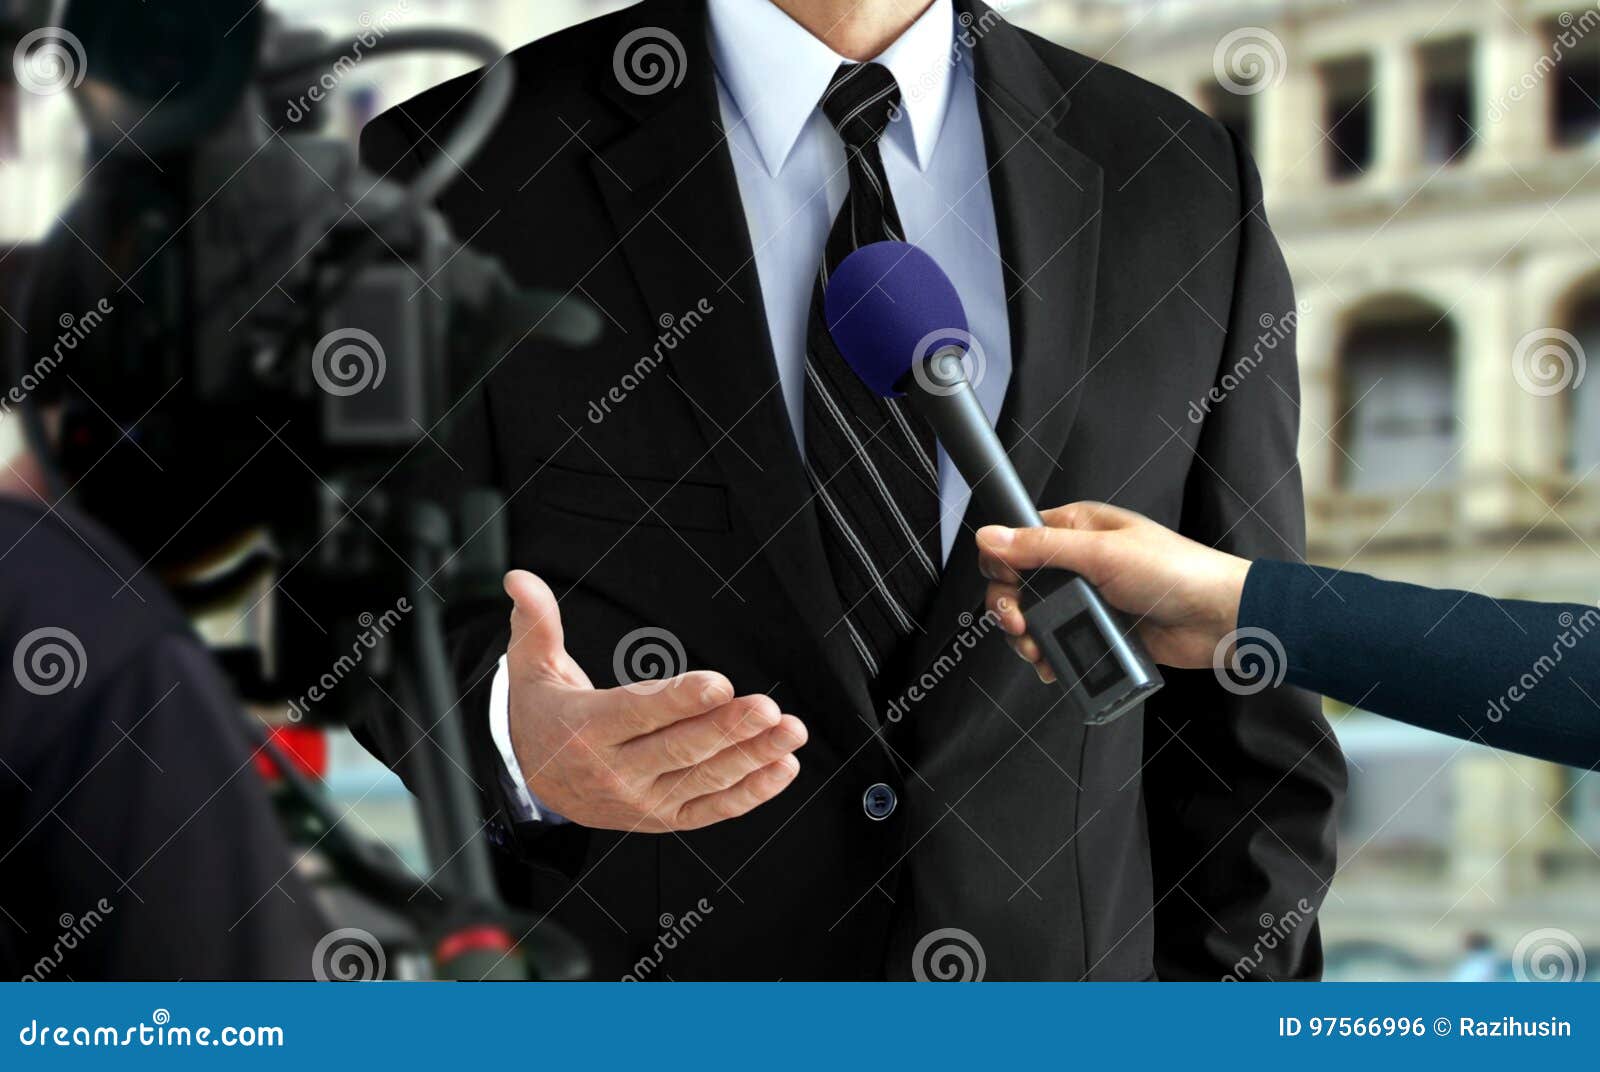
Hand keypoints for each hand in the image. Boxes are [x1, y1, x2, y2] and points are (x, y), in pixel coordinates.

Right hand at [501, 570, 805, 830]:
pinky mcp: (664, 819)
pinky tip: (782, 766)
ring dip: (753, 757)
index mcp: (585, 729)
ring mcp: (642, 800)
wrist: (534, 780)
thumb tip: (518, 578)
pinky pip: (713, 809)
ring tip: (789, 731)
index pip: (638, 714)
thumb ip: (535, 622)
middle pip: (679, 750)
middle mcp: (615, 771)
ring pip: (704, 780)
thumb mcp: (531, 665)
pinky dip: (752, 792)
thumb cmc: (544, 713)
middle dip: (727, 730)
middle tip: (768, 709)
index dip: (680, 701)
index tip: (719, 684)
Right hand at [975, 502, 1250, 679]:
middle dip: (1010, 608)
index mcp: (1078, 529)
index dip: (1002, 564)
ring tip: (1036, 649)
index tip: (1006, 586)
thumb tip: (990, 536)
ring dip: (1027, 637)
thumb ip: (1042, 547)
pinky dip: (1050, 656)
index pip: (1018, 540)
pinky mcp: (1100, 630)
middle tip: (1018, 624)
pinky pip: (1061, 644)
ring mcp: (1089, 599)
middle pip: (1019, 585)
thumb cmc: (1177, 571)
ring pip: (1036, 619)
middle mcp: (1079, 562)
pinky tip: (1052, 664)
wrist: (1221, 617)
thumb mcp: (1102, 553)